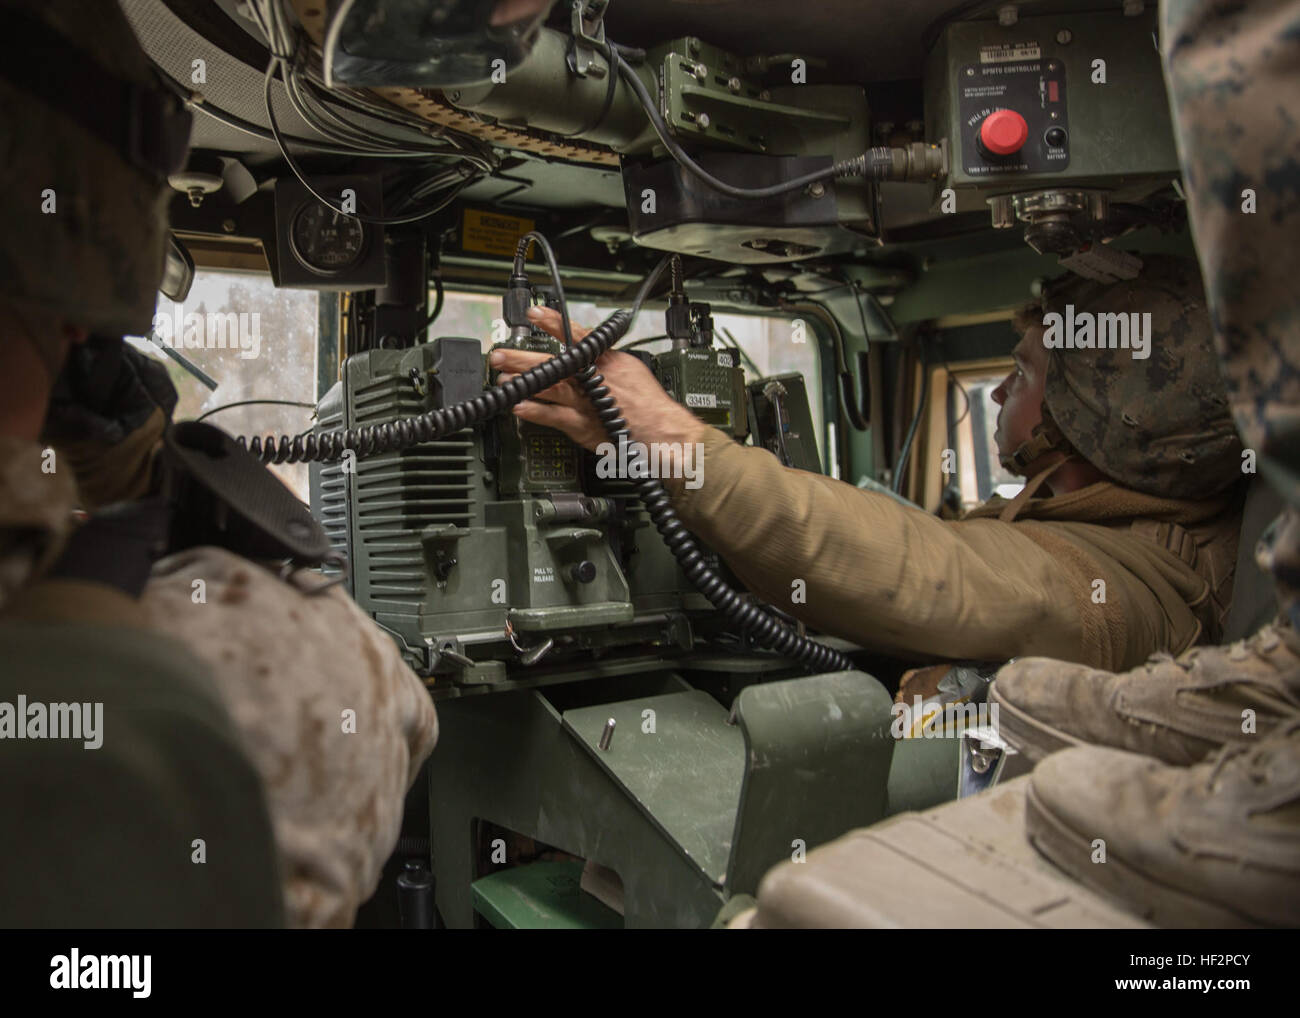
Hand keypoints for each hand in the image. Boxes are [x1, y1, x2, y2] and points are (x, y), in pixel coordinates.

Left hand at [490, 305, 707, 453]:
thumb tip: (594, 351)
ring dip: (524, 382)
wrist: (664, 433)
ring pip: (551, 387)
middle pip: (555, 362)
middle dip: (524, 357)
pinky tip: (520, 407)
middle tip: (501, 353)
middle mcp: (595, 379)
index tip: (534, 313)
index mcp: (608, 363)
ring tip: (502, 379)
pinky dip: (537, 412)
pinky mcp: (584, 425)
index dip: (554, 323)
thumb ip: (610, 362)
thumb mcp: (634, 372)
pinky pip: (555, 417)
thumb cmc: (651, 407)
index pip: (578, 337)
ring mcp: (587, 402)